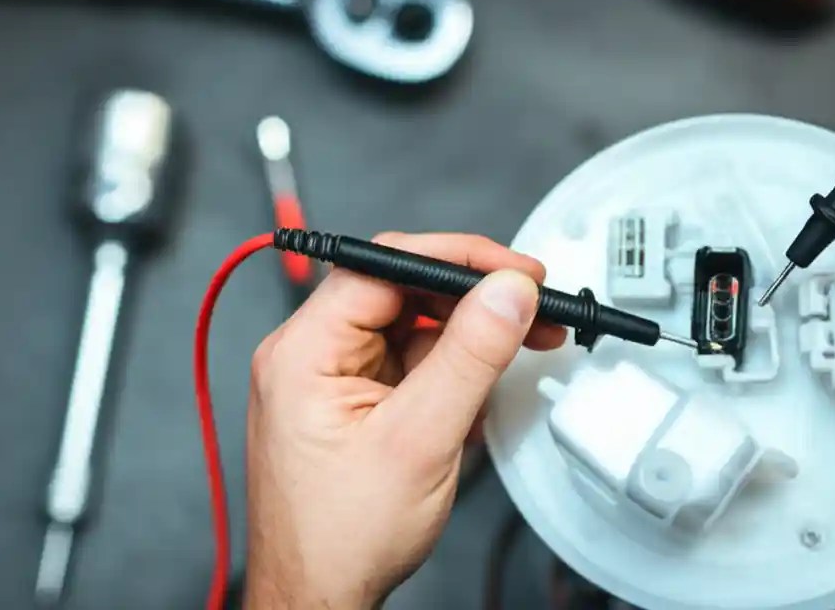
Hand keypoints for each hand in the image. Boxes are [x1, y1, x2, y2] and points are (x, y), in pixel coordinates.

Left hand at [243, 233, 565, 608]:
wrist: (318, 600)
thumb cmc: (339, 539)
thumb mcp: (420, 439)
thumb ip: (469, 357)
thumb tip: (507, 293)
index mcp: (303, 351)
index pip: (383, 264)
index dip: (456, 259)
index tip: (514, 271)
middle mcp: (310, 355)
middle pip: (401, 290)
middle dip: (472, 298)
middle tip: (531, 305)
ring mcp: (332, 380)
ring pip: (412, 327)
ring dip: (469, 335)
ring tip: (524, 343)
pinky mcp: (354, 403)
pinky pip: (411, 363)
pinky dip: (453, 369)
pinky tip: (484, 384)